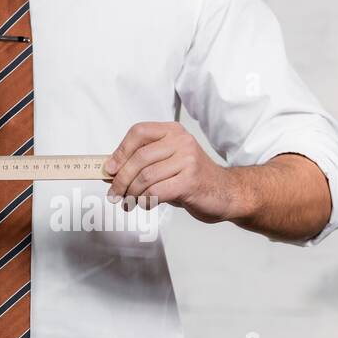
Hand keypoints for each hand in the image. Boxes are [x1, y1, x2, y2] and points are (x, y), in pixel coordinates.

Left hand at [104, 121, 246, 223]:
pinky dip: (145, 201)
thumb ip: (141, 165)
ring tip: (128, 203)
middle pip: (139, 158)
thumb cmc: (192, 180)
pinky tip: (145, 205)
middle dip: (121, 179)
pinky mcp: (190, 181)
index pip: (138, 132)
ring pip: (145, 177)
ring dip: (131, 194)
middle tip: (114, 194)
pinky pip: (157, 192)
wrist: (226, 193)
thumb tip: (110, 172)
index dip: (120, 151)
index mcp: (172, 132)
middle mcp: (181, 142)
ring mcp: (188, 160)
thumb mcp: (166, 166)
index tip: (110, 169)